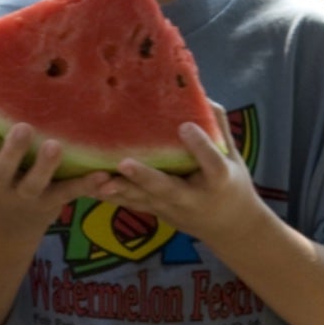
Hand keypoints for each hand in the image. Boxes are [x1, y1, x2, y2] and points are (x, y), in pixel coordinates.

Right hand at [0, 120, 110, 245]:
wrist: (6, 228)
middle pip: (2, 170)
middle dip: (12, 151)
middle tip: (22, 129)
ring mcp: (26, 196)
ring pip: (35, 183)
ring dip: (46, 166)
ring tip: (55, 146)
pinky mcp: (51, 202)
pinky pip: (69, 193)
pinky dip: (87, 185)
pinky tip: (104, 175)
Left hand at [92, 122, 264, 251]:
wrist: (230, 228)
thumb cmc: (232, 184)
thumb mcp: (233, 157)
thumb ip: (218, 128)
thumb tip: (202, 96)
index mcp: (218, 179)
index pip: (210, 162)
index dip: (199, 145)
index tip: (184, 126)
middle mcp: (192, 197)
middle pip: (167, 187)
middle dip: (145, 177)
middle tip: (124, 163)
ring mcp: (171, 209)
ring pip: (143, 200)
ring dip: (119, 191)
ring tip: (97, 180)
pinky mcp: (156, 212)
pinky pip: (132, 205)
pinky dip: (112, 198)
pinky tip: (90, 187)